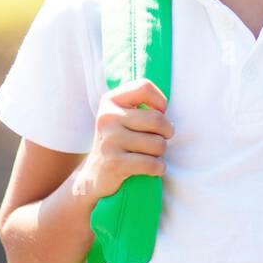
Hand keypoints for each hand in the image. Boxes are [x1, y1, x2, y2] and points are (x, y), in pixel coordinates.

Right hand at [74, 78, 171, 202]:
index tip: (158, 114)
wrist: (96, 175)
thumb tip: (165, 109)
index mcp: (110, 101)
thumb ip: (141, 105)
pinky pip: (152, 164)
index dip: (160, 101)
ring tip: (151, 154)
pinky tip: (153, 168)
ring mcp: (110, 140)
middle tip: (161, 138)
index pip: (144, 87)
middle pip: (157, 119)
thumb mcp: (123, 116)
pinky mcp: (115, 163)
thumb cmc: (120, 141)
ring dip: (161, 152)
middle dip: (167, 132)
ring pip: (158, 144)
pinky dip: (159, 168)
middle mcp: (107, 117)